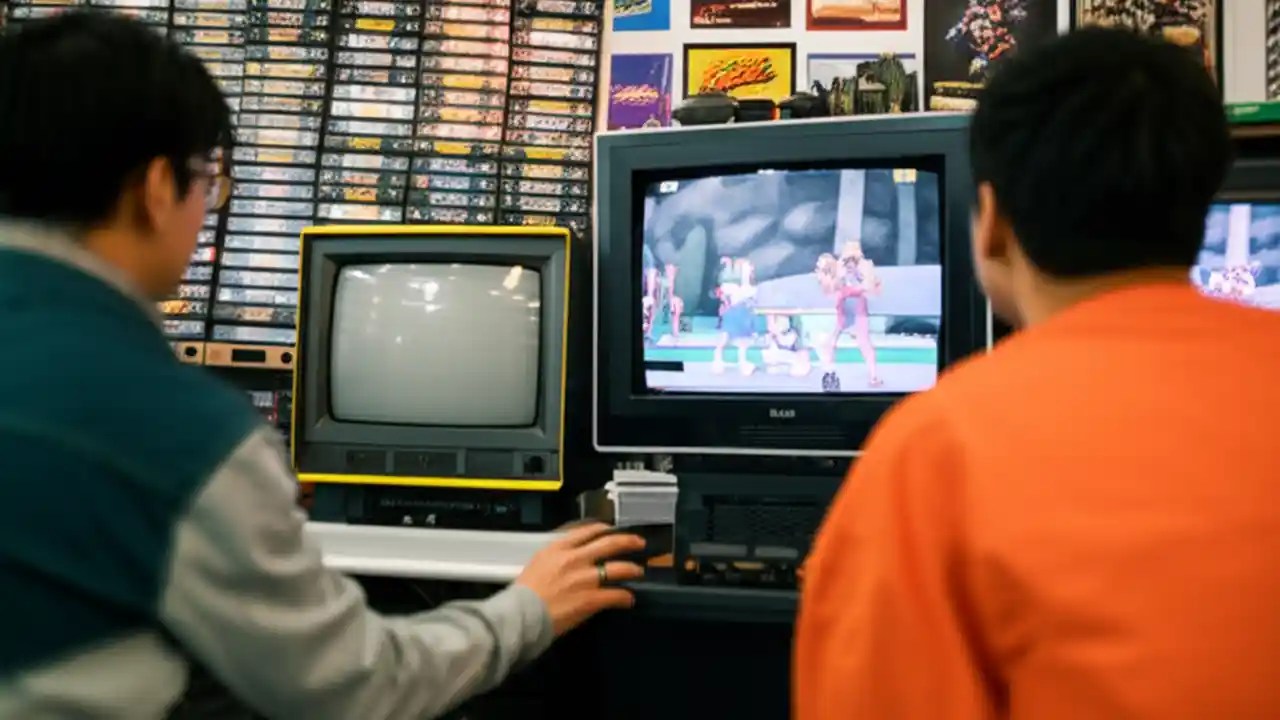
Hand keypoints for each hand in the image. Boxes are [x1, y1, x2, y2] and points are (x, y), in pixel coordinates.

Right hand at [515, 523, 645, 635]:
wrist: (521, 614)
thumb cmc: (525, 592)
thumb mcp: (538, 562)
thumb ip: (556, 555)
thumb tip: (570, 555)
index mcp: (558, 548)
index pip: (587, 531)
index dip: (604, 529)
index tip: (611, 530)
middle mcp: (575, 559)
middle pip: (609, 543)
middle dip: (627, 541)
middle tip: (638, 543)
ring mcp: (585, 578)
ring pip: (618, 568)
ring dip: (632, 569)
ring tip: (638, 571)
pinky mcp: (591, 599)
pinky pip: (616, 594)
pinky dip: (625, 597)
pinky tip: (629, 599)